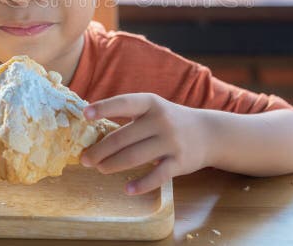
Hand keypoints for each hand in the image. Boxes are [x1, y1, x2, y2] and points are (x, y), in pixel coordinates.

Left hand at [80, 93, 211, 194]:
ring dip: (113, 165)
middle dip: (100, 150)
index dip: (104, 108)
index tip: (85, 114)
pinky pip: (157, 176)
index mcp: (151, 103)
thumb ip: (130, 117)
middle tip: (85, 159)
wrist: (207, 133)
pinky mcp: (180, 162)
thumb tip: (93, 131)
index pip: (124, 103)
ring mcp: (171, 141)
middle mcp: (161, 120)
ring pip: (135, 156)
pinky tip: (127, 189)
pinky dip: (141, 184)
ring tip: (100, 169)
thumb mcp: (153, 110)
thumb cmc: (170, 121)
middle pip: (123, 137)